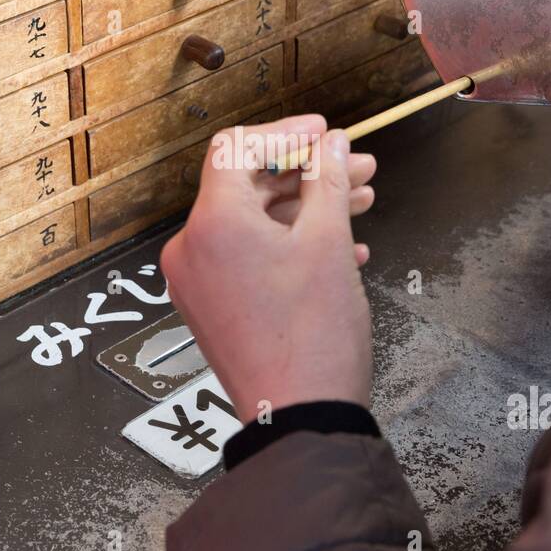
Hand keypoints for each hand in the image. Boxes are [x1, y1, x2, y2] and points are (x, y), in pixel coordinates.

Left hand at [160, 115, 375, 423]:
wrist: (298, 418)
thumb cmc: (311, 340)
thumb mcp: (329, 244)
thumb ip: (328, 181)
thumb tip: (331, 146)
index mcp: (212, 224)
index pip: (237, 149)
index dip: (285, 134)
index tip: (323, 133)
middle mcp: (192, 248)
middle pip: (247, 185)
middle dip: (307, 172)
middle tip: (355, 166)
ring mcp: (198, 281)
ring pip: (252, 222)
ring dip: (304, 207)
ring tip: (358, 202)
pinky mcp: (211, 306)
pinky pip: (246, 256)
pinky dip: (287, 242)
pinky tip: (341, 247)